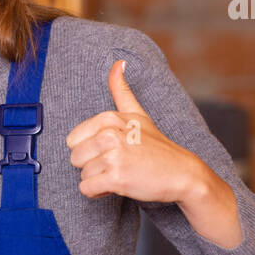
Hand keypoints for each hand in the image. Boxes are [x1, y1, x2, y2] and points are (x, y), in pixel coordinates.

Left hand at [67, 59, 205, 202]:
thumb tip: (118, 63)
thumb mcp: (138, 114)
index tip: (111, 149)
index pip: (73, 139)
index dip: (89, 149)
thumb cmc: (156, 146)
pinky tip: (117, 185)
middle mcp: (110, 134)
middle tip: (117, 163)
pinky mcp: (117, 178)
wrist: (182, 173)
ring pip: (82, 174)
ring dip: (98, 179)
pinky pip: (87, 188)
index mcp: (110, 118)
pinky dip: (99, 192)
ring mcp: (114, 156)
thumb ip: (121, 90)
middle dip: (92, 165)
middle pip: (75, 157)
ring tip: (121, 173)